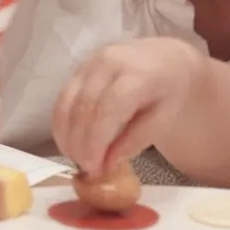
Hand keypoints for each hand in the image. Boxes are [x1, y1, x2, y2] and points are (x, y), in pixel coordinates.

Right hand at [52, 39, 202, 176]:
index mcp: (138, 74)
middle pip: (83, 107)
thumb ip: (135, 141)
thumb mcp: (163, 119)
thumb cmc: (167, 92)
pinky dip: (61, 125)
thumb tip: (106, 164)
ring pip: (67, 103)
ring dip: (66, 136)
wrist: (165, 60)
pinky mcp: (78, 69)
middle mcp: (110, 62)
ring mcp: (90, 63)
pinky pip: (62, 99)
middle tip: (85, 170)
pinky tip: (69, 144)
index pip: (108, 109)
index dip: (96, 141)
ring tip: (76, 160)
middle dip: (80, 144)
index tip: (94, 168)